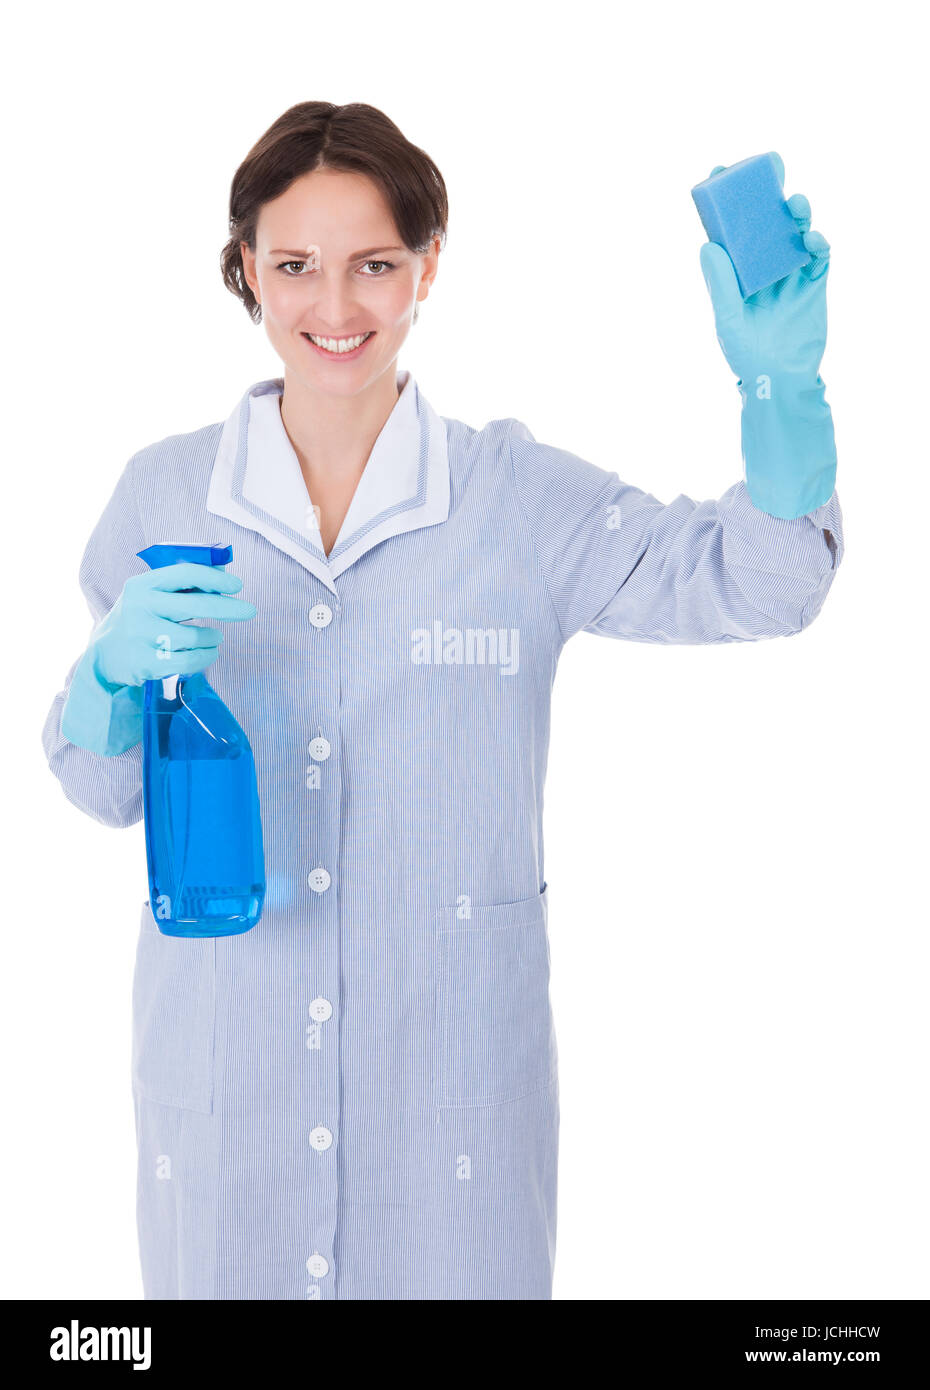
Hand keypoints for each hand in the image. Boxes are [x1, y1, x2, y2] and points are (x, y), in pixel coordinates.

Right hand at [90, 562, 256, 687]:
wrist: (103, 656)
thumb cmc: (139, 620)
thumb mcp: (151, 596)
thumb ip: (183, 586)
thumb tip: (223, 574)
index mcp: (143, 584)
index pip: (185, 574)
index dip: (214, 579)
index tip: (237, 586)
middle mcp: (140, 607)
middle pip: (195, 606)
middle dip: (228, 608)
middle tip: (249, 611)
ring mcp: (141, 636)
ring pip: (195, 637)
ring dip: (213, 638)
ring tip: (215, 637)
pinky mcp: (146, 663)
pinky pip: (189, 661)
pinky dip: (206, 657)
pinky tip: (209, 652)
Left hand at [699, 155, 829, 384]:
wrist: (780, 381)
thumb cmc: (746, 356)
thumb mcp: (728, 320)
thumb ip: (721, 284)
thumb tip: (707, 245)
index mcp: (737, 273)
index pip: (731, 230)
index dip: (727, 201)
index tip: (721, 171)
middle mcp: (763, 267)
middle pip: (765, 222)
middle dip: (767, 193)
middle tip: (769, 164)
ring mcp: (790, 273)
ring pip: (794, 232)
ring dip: (796, 214)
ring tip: (795, 203)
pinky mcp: (814, 284)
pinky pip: (817, 256)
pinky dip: (816, 243)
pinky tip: (811, 240)